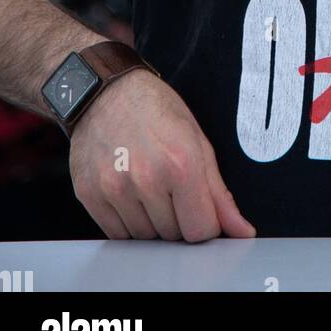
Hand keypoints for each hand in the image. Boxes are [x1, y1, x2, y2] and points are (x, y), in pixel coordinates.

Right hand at [69, 68, 255, 240]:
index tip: (199, 208)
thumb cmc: (156, 110)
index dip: (205, 223)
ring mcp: (114, 188)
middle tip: (170, 188)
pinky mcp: (89, 194)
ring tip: (148, 187)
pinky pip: (115, 235)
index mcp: (182, 164)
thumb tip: (242, 232)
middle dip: (177, 219)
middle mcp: (147, 178)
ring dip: (151, 223)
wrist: (105, 91)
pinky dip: (127, 223)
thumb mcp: (197, 142)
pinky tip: (129, 194)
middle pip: (173, 236)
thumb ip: (219, 194)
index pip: (201, 231)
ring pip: (144, 239)